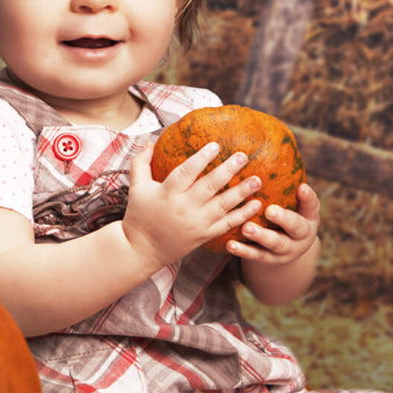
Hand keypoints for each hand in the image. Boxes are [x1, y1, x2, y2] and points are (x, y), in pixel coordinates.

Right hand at [122, 141, 265, 271]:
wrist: (141, 250)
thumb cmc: (139, 216)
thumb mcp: (136, 187)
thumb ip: (140, 163)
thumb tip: (150, 142)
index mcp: (167, 193)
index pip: (186, 172)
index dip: (201, 159)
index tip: (215, 145)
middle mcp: (183, 208)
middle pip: (209, 186)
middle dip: (228, 171)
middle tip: (243, 156)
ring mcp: (196, 223)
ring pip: (222, 206)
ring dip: (241, 192)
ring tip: (257, 180)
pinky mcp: (204, 235)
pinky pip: (226, 224)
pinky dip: (242, 215)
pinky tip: (256, 204)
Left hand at [229, 181, 320, 268]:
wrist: (288, 247)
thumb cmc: (288, 214)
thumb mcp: (295, 202)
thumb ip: (289, 184)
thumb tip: (277, 144)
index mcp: (309, 217)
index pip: (312, 206)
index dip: (308, 198)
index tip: (302, 187)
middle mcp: (301, 235)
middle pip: (295, 227)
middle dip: (283, 219)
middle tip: (269, 210)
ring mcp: (286, 250)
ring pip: (275, 245)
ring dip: (261, 236)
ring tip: (247, 228)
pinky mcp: (270, 261)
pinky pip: (256, 257)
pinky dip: (244, 251)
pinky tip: (230, 244)